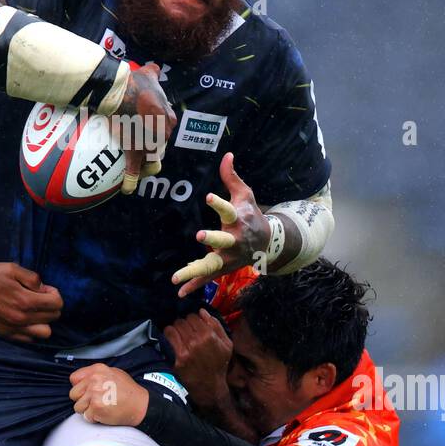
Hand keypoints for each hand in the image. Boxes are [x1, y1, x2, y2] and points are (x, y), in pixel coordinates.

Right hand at [0, 262, 63, 341]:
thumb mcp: (13, 268)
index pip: (57, 304)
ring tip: (34, 310)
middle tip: (39, 297)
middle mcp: (21, 318)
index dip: (54, 294)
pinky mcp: (6, 334)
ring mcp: (14, 328)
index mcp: (25, 301)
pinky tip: (24, 318)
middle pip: (54, 317)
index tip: (45, 289)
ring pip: (45, 333)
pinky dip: (32, 330)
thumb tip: (44, 289)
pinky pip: (30, 339)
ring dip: (44, 321)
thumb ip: (33, 278)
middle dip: (51, 305)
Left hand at [69, 364, 148, 425]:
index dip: (79, 387)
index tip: (86, 391)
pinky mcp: (96, 407)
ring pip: (78, 407)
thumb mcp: (113, 373)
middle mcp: (94, 380)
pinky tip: (105, 413)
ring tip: (101, 407)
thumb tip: (84, 380)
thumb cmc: (128, 391)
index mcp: (97, 370)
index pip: (74, 378)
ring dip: (87, 410)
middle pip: (73, 394)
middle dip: (82, 400)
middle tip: (95, 402)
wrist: (140, 405)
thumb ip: (97, 375)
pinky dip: (94, 418)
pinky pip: (86, 416)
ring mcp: (94, 394)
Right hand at [112, 62, 175, 194]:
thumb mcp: (148, 74)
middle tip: (136, 147)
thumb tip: (155, 67)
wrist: (118, 91)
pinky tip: (127, 189)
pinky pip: (133, 172)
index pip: (166, 131)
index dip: (155, 134)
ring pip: (151, 162)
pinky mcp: (134, 152)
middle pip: (159, 147)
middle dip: (150, 150)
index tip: (144, 133)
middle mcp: (163, 134)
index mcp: (168, 119)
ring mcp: (150, 145)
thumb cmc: (133, 82)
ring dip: (143, 166)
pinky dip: (130, 182)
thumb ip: (154, 72)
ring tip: (134, 167)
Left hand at [163, 309, 232, 410]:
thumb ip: (216, 325)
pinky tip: (173, 341)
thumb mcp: (227, 344)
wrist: (210, 386)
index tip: (193, 325)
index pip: (193, 316)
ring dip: (175, 330)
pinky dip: (168, 337)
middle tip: (185, 331)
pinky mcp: (175, 358)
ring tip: (179, 336)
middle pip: (181, 321)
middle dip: (183, 324)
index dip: (193, 320)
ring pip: (172, 327)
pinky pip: (166, 338)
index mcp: (209, 335)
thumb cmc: (219, 363)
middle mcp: (195, 341)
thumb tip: (201, 311)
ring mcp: (184, 350)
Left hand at [171, 153, 269, 296]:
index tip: (209, 197)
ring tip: (176, 277)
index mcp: (239, 220)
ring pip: (213, 264)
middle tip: (200, 236)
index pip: (228, 210)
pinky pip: (208, 277)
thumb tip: (226, 154)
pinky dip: (194, 285)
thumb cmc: (251, 214)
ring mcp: (230, 256)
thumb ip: (231, 177)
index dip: (219, 204)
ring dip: (196, 270)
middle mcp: (235, 240)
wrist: (268, 242)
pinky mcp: (224, 268)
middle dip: (213, 239)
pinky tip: (179, 291)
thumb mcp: (245, 194)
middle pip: (224, 241)